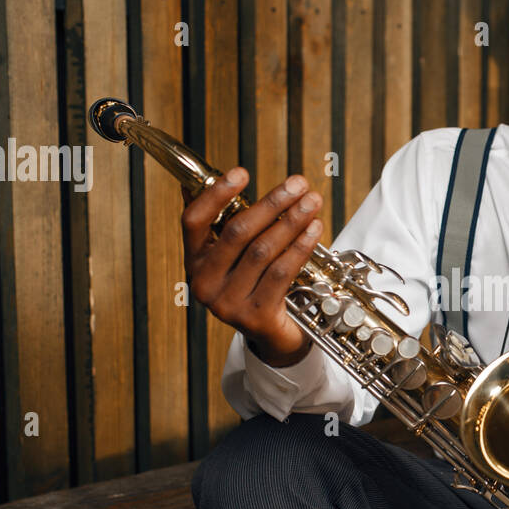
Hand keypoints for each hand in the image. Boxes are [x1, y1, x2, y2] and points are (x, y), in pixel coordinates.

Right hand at [182, 167, 323, 365]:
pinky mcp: (256, 316)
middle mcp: (205, 284)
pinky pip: (281, 273)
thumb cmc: (256, 285)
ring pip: (262, 251)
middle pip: (236, 232)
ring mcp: (228, 303)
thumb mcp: (235, 255)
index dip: (215, 194)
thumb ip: (225, 221)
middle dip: (271, 203)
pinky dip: (300, 247)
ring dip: (291, 221)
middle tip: (298, 183)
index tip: (241, 172)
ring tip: (312, 202)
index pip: (193, 221)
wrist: (272, 337)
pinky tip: (314, 229)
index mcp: (194, 262)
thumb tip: (218, 176)